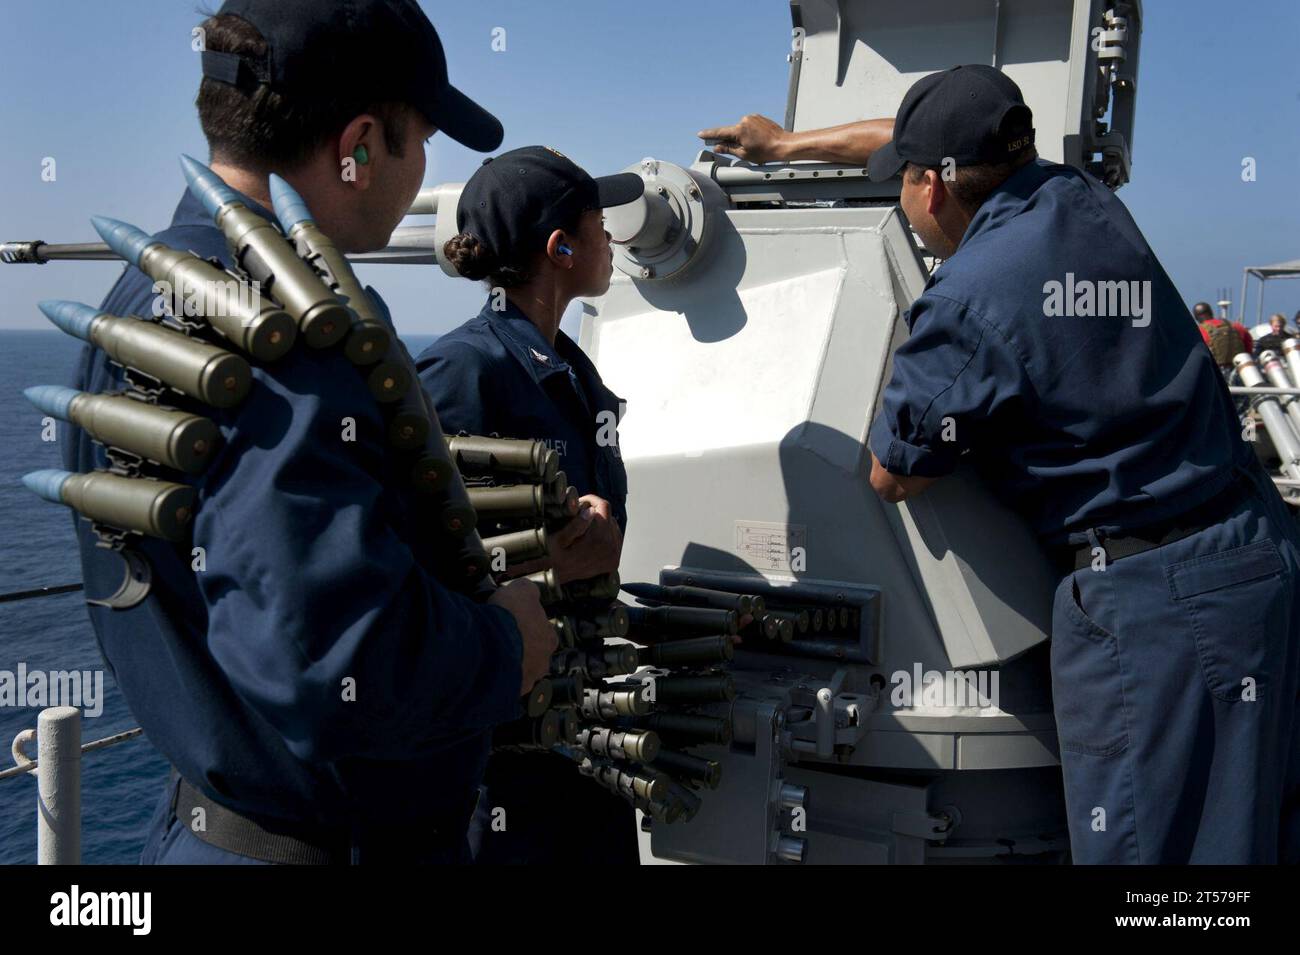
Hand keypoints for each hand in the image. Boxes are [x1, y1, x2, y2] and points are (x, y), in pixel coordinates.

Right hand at [488, 578, 556, 694]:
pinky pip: (503, 687)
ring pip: (518, 674)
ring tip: (489, 658)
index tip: (512, 625)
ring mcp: (527, 681)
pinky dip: (494, 680)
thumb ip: (528, 590)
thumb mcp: (521, 589)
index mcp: (549, 638)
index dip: (526, 627)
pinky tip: (483, 672)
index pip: (542, 633)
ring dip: (506, 666)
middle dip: (518, 650)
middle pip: (532, 656)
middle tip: (500, 642)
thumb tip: (529, 591)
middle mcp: (543, 662)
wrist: (490, 646)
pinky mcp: (509, 694)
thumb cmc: (509, 617)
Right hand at [548, 495, 622, 583]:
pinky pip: (615, 540)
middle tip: (578, 514)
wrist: (554, 578)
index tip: (579, 502)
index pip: (604, 507)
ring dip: (601, 523)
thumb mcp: (558, 539)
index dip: (592, 500)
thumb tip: (591, 512)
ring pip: (614, 527)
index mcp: (598, 540)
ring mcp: (613, 557)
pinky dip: (606, 535)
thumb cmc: (551, 556)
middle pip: (610, 517)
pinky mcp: (613, 563)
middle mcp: (610, 549)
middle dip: (596, 512)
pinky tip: (592, 536)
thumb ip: (576, 525)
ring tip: (584, 526)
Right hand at [698, 114, 789, 163]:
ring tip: (755, 146)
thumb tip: (717, 147)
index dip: (709, 135)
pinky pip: (750, 126)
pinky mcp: (759, 118)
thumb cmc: (766, 151)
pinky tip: (758, 140)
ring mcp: (753, 117)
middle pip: (732, 132)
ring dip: (743, 137)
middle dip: (732, 140)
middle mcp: (745, 120)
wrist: (783, 144)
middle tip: (739, 149)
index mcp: (740, 130)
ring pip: (742, 129)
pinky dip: (750, 133)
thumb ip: (728, 149)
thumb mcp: (744, 154)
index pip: (720, 133)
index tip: (701, 135)